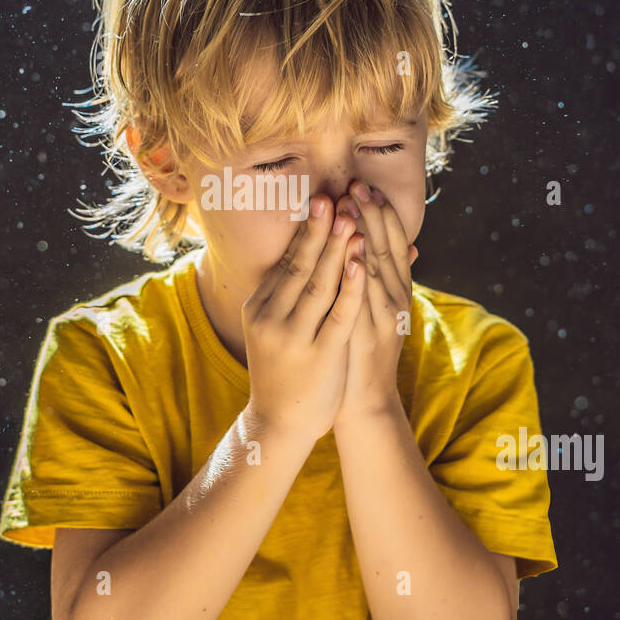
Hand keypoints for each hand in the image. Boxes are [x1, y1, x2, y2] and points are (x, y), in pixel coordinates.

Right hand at [243, 193, 369, 442]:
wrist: (279, 422)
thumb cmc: (283, 369)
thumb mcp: (273, 326)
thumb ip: (287, 292)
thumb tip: (308, 253)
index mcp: (260, 306)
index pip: (287, 261)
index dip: (306, 230)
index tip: (321, 200)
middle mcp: (271, 317)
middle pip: (300, 266)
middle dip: (319, 230)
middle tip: (333, 197)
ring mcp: (293, 337)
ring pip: (319, 285)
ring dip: (336, 250)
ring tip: (350, 218)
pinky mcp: (319, 355)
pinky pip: (338, 315)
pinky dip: (350, 286)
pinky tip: (359, 262)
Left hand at [332, 181, 417, 430]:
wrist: (365, 403)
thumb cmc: (364, 353)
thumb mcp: (380, 311)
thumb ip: (388, 279)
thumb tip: (410, 246)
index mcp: (396, 290)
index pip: (391, 242)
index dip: (381, 214)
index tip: (365, 186)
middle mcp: (395, 300)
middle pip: (386, 249)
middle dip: (371, 215)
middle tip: (357, 184)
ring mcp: (384, 318)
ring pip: (377, 269)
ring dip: (366, 236)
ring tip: (352, 206)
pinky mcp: (368, 337)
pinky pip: (364, 301)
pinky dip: (362, 277)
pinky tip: (356, 255)